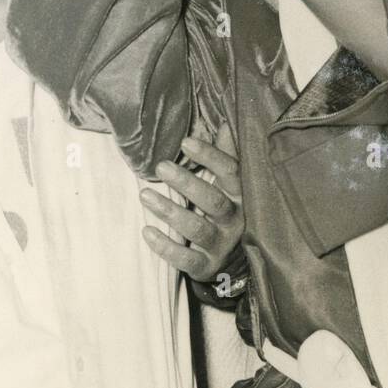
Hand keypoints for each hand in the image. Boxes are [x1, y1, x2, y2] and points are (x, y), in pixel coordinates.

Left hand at [140, 123, 242, 281]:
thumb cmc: (230, 211)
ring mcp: (222, 245)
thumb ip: (229, 155)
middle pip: (213, 200)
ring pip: (196, 228)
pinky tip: (146, 231)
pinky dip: (165, 247)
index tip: (185, 142)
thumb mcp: (234, 184)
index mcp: (243, 195)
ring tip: (144, 195)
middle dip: (186, 183)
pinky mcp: (207, 266)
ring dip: (170, 211)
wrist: (238, 262)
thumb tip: (226, 122)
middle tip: (160, 167)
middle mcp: (236, 220)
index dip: (209, 156)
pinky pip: (186, 258)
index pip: (230, 172)